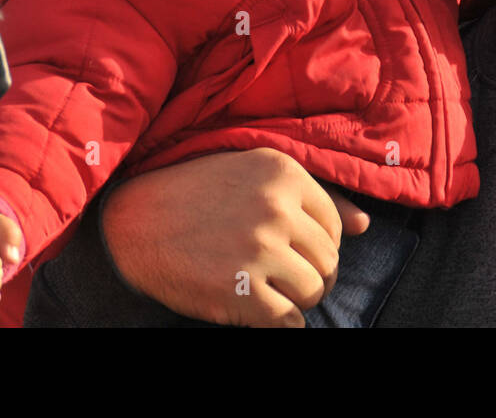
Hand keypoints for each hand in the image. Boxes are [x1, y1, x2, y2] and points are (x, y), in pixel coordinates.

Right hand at [102, 148, 368, 327]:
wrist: (130, 222)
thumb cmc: (194, 194)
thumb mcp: (253, 172)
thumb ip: (313, 196)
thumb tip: (365, 226)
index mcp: (284, 173)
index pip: (334, 223)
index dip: (315, 242)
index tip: (287, 247)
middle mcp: (277, 208)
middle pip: (328, 260)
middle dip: (309, 273)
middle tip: (276, 273)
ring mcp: (260, 250)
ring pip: (313, 291)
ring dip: (295, 298)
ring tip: (266, 289)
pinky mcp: (243, 291)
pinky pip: (289, 321)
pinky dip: (279, 323)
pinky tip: (257, 308)